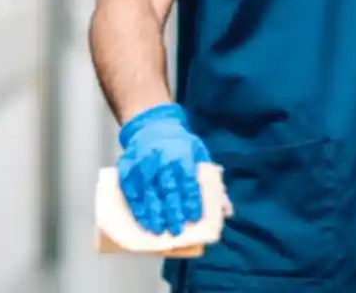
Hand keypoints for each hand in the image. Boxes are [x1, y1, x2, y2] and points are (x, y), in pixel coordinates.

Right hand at [117, 103, 211, 235]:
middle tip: (176, 230)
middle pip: (167, 189)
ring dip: (152, 212)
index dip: (190, 201)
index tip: (193, 217)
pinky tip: (142, 217)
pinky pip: (130, 188)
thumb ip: (213, 183)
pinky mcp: (128, 166)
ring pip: (147, 191)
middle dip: (172, 211)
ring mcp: (143, 162)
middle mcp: (161, 158)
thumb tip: (227, 210)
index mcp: (182, 155)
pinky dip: (136, 204)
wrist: (153, 125)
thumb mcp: (200, 155)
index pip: (188, 182)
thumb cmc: (180, 144)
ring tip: (157, 229)